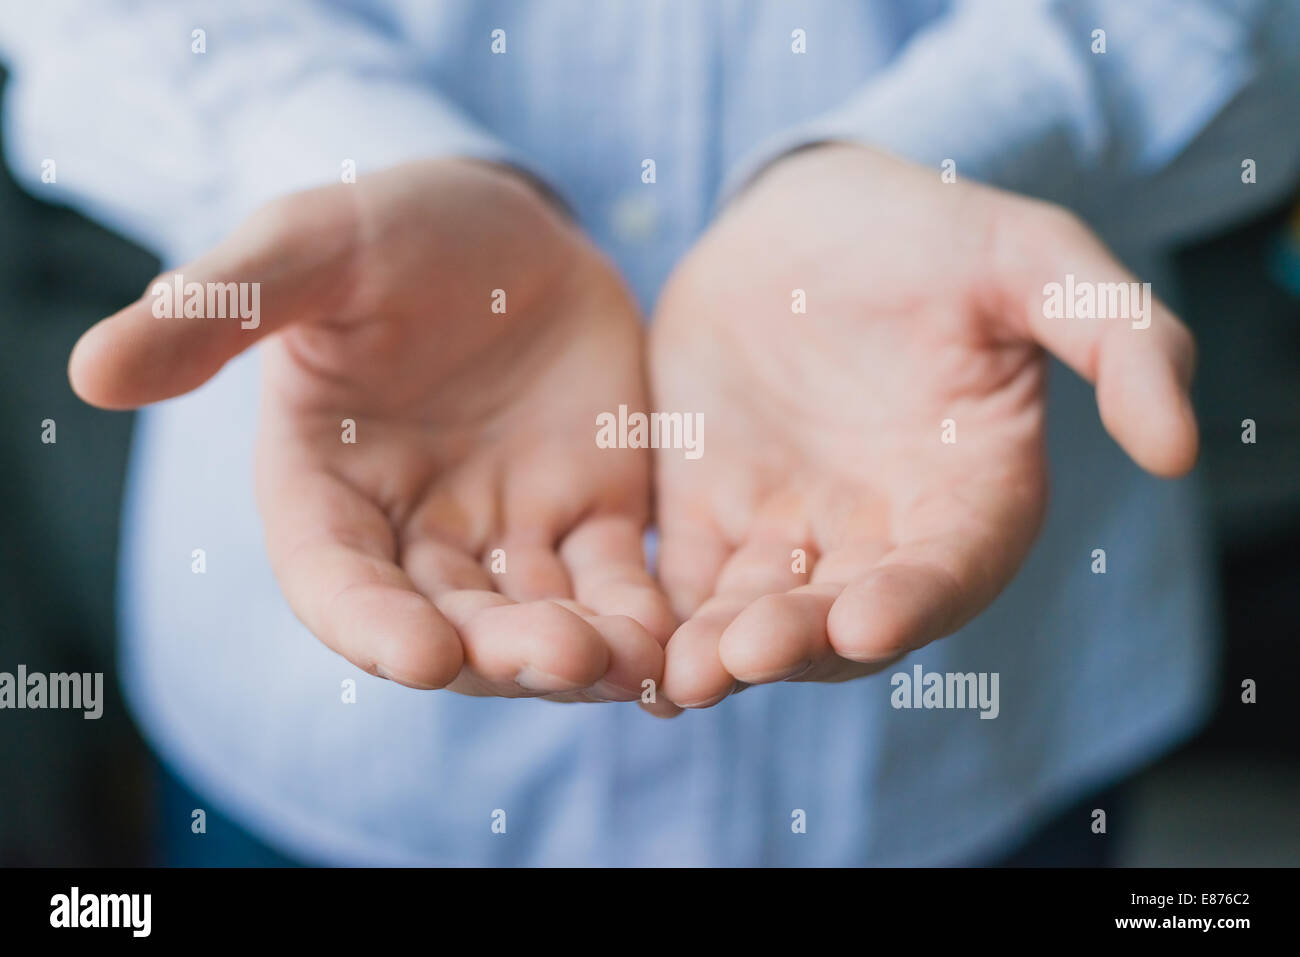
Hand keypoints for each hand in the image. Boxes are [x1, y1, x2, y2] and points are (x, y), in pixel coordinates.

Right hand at [70, 158, 675, 706]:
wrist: (510, 224)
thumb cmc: (392, 231)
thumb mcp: (310, 249)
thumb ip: (221, 309)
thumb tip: (91, 373)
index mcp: (326, 489)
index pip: (336, 583)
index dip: (371, 627)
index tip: (420, 656)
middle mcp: (415, 533)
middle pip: (448, 623)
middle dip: (499, 652)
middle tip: (560, 660)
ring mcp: (508, 533)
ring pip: (537, 619)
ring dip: (579, 651)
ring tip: (629, 661)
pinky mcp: (591, 516)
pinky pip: (616, 582)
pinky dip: (641, 614)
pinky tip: (675, 639)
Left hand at [650, 144, 1196, 706]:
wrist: (804, 218)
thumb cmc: (933, 235)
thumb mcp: (1035, 260)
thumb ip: (1118, 339)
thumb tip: (1180, 447)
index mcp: (969, 493)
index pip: (951, 569)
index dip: (916, 601)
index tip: (866, 623)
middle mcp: (880, 535)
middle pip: (845, 614)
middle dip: (798, 642)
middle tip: (742, 656)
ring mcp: (790, 532)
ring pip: (758, 613)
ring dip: (721, 649)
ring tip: (680, 670)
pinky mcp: (710, 517)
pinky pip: (685, 580)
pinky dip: (660, 614)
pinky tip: (625, 637)